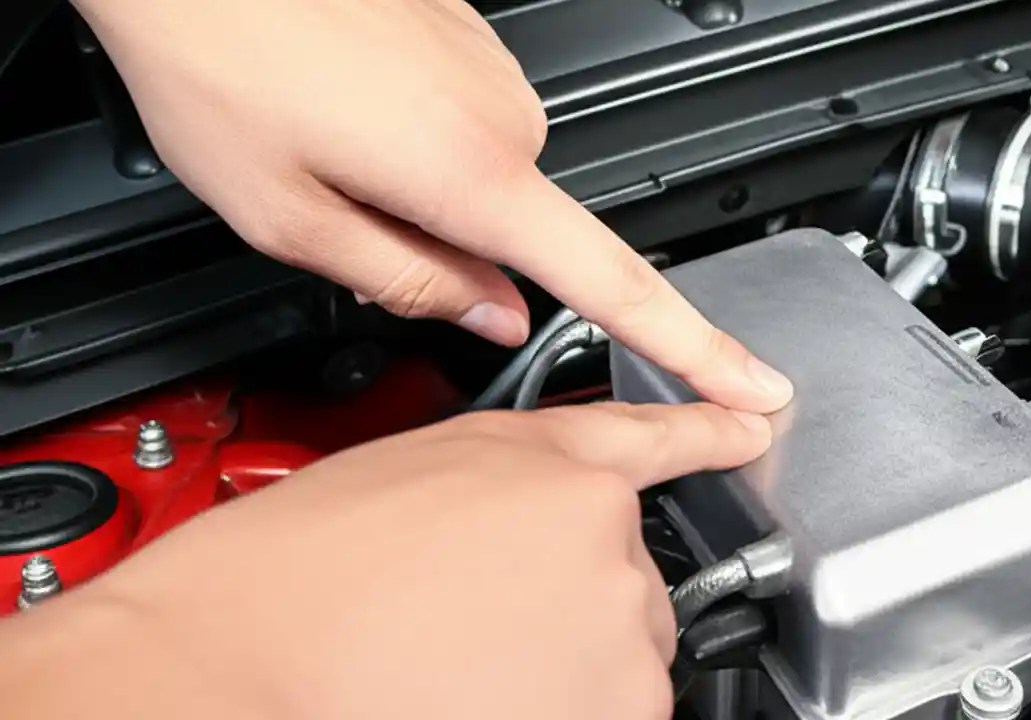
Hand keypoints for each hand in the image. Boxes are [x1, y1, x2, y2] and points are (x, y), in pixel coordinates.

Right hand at [0, 403, 771, 719]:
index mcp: (561, 467)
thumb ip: (509, 470)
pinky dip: (563, 707)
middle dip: (576, 598)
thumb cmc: (295, 573)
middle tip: (481, 616)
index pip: (665, 437)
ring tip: (465, 664)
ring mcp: (616, 639)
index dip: (711, 432)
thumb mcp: (413, 467)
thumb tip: (540, 496)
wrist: (233, 665)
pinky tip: (478, 693)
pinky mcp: (612, 715)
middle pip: (633, 576)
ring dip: (569, 664)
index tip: (751, 422)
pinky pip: (612, 708)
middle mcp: (610, 547)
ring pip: (625, 655)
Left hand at [71, 0, 792, 413]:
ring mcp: (490, 67)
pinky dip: (414, 135)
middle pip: (515, 229)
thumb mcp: (291, 216)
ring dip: (421, 186)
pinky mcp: (469, 36)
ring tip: (331, 143)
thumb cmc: (219, 61)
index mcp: (473, 172)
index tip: (752, 382)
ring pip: (482, 172)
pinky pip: (465, 117)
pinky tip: (346, 108)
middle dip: (446, 247)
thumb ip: (410, 281)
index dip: (692, 346)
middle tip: (345, 208)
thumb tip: (490, 313)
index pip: (612, 283)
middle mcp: (503, 113)